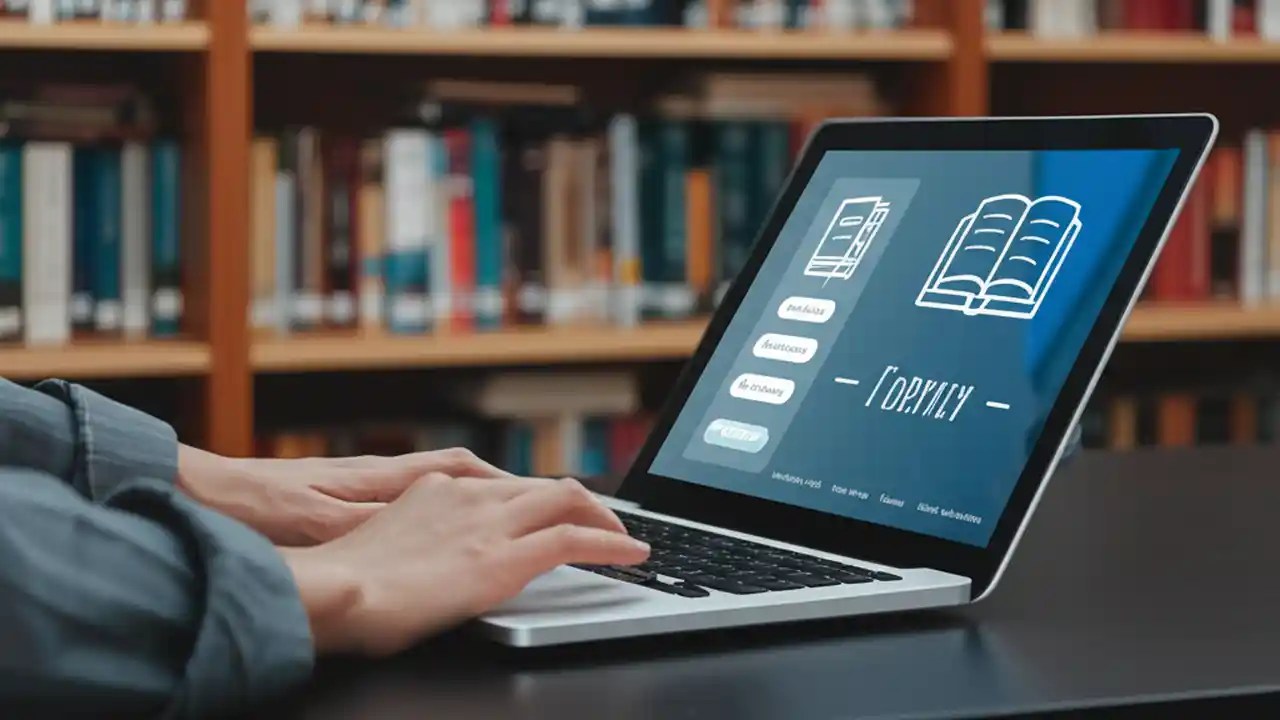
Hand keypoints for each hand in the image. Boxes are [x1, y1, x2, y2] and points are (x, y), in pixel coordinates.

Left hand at [176, 445, 511, 545]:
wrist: (200, 493)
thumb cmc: (253, 505)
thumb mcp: (317, 521)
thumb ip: (371, 520)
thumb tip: (418, 523)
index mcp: (379, 476)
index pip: (460, 467)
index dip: (506, 482)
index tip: (544, 496)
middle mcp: (377, 474)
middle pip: (458, 470)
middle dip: (505, 484)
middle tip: (544, 502)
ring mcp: (360, 484)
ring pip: (437, 482)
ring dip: (477, 493)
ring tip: (508, 512)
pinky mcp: (341, 499)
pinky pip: (411, 498)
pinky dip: (442, 506)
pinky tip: (439, 526)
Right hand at [279, 473, 649, 655]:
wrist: (334, 592)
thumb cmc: (343, 585)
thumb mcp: (386, 543)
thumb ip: (417, 539)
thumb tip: (426, 562)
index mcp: (438, 488)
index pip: (508, 486)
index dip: (540, 499)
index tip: (555, 513)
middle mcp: (471, 495)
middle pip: (545, 486)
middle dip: (583, 504)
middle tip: (604, 524)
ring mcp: (490, 523)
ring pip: (568, 501)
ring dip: (604, 520)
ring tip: (625, 539)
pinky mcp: (505, 557)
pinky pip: (573, 540)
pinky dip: (610, 544)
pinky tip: (631, 555)